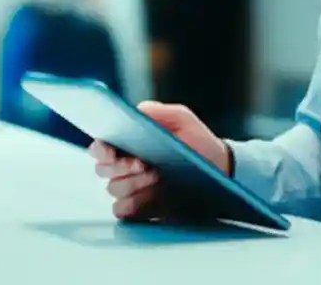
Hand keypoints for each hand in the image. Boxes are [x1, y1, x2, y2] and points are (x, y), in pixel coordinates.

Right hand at [88, 102, 228, 220]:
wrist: (220, 172)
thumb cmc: (198, 142)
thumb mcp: (182, 120)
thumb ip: (158, 111)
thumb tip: (135, 110)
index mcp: (128, 143)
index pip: (101, 146)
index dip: (101, 149)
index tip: (111, 151)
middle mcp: (124, 167)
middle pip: (103, 170)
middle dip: (121, 166)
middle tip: (144, 164)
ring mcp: (132, 189)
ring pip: (114, 189)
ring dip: (133, 184)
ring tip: (157, 177)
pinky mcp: (141, 210)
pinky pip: (123, 210)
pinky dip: (134, 204)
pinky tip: (152, 197)